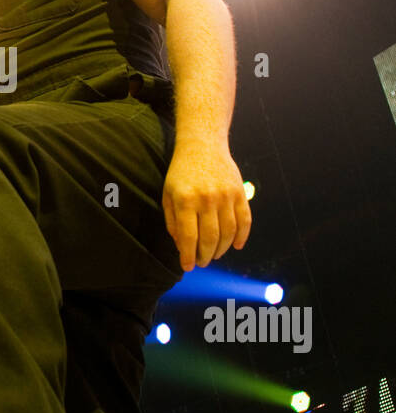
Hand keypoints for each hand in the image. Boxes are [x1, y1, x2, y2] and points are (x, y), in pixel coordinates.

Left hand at [162, 139, 251, 271]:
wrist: (203, 145)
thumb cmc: (181, 173)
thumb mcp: (168, 194)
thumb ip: (173, 222)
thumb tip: (183, 247)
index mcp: (185, 200)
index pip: (188, 237)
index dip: (188, 256)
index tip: (188, 267)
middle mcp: (207, 199)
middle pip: (210, 238)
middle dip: (205, 256)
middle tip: (202, 262)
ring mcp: (226, 196)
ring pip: (229, 233)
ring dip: (222, 249)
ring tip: (215, 255)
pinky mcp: (240, 192)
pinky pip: (245, 220)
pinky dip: (242, 237)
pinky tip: (236, 246)